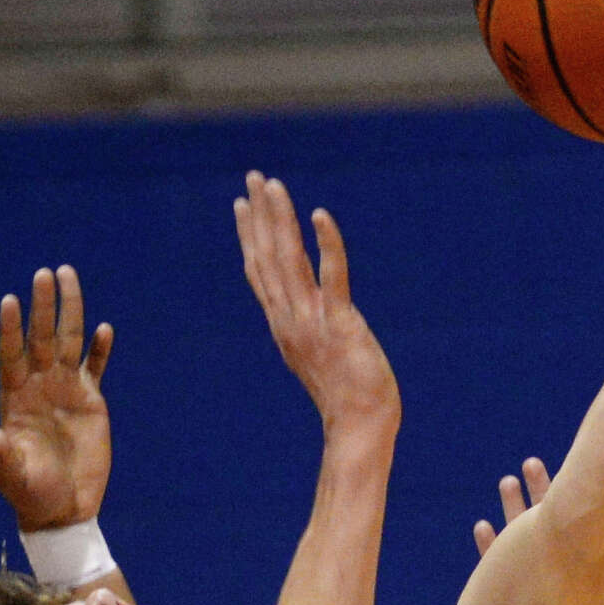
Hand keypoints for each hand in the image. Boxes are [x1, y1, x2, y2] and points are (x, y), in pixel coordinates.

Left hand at [0, 266, 113, 530]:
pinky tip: (105, 329)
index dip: (10, 330)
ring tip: (68, 277)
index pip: (11, 355)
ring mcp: (66, 390)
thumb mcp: (9, 472)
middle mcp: (39, 386)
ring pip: (68, 342)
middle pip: (42, 338)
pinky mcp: (91, 401)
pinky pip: (96, 368)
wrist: (63, 508)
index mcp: (16, 398)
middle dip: (43, 307)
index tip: (9, 301)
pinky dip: (100, 350)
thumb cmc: (30, 492)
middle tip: (45, 273)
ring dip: (70, 311)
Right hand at [234, 171, 400, 445]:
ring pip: (289, 261)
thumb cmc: (348, 400)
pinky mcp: (341, 324)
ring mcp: (313, 322)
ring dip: (281, 220)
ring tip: (274, 186)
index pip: (260, 273)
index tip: (243, 205)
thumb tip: (314, 320)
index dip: (250, 236)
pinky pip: (332, 277)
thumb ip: (312, 332)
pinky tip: (319, 215)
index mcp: (284, 327)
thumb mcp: (320, 358)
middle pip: (268, 258)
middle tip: (254, 177)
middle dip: (260, 215)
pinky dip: (326, 244)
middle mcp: (291, 321)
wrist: (360, 426)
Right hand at [474, 457, 603, 604]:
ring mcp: (537, 584)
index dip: (574, 500)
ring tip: (504, 481)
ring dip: (512, 510)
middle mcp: (561, 571)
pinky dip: (488, 546)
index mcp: (588, 569)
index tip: (571, 472)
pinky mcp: (517, 602)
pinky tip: (480, 526)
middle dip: (538, 493)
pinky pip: (497, 568)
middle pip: (548, 522)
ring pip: (521, 537)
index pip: (579, 525)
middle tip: (530, 464)